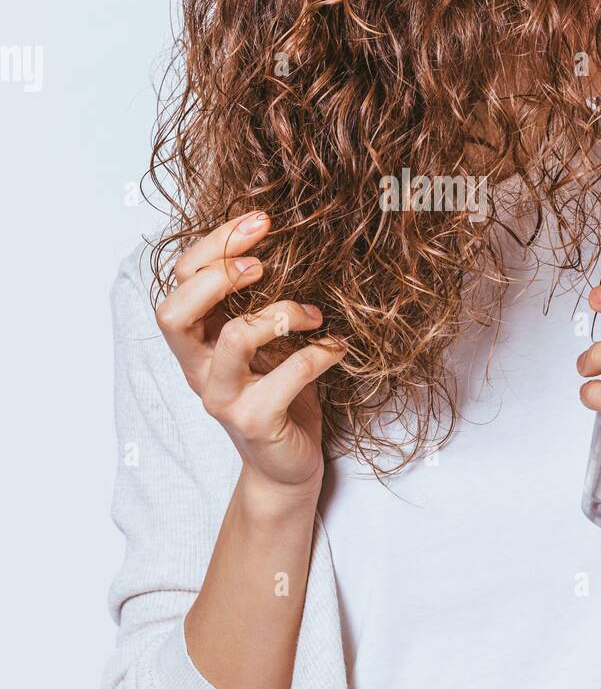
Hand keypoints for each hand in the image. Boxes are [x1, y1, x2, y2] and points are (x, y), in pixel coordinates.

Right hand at [155, 212, 345, 495]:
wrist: (285, 466)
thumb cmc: (277, 391)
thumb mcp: (262, 339)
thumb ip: (255, 299)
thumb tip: (279, 232)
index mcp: (196, 339)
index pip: (180, 280)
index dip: (214, 245)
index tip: (260, 222)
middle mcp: (198, 368)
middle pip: (175, 311)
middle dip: (221, 275)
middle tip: (264, 265)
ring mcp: (223, 398)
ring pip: (233, 339)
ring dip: (281, 314)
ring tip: (314, 316)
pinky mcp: (256, 422)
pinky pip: (287, 376)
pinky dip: (319, 354)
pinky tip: (337, 348)